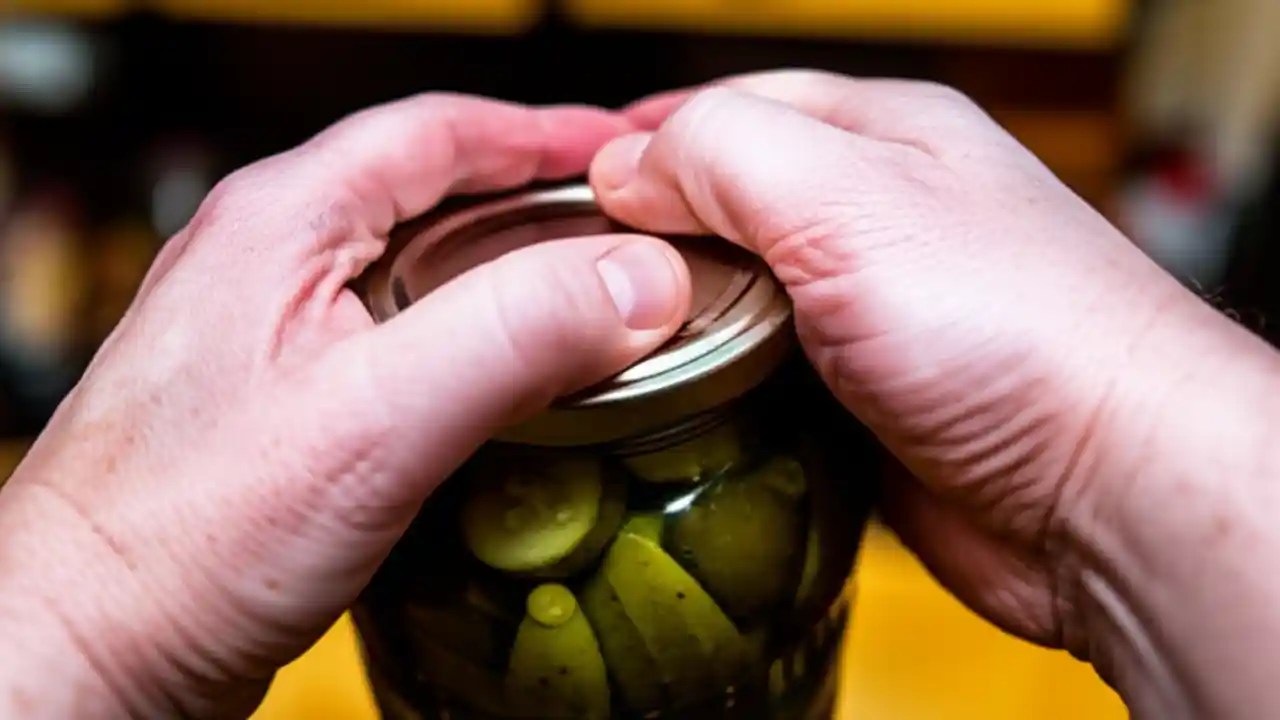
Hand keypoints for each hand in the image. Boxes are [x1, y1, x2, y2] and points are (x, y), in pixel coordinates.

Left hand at [0, 95, 690, 717]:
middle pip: (433, 193)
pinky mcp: (280, 407)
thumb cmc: (175, 544)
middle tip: (623, 237)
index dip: (546, 134)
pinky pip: (399, 343)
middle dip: (538, 204)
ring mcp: (268, 336)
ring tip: (586, 309)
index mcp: (279, 223)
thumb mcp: (370, 421)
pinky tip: (507, 389)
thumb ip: (511, 333)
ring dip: (507, 278)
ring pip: (418, 271)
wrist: (87, 653)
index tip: (627, 159)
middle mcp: (267, 263)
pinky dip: (471, 345)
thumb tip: (637, 279)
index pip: (438, 131)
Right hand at [591, 70, 1279, 718]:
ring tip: (613, 343)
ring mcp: (872, 317)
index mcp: (882, 140)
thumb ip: (723, 157)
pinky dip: (716, 390)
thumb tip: (628, 165)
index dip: (646, 139)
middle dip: (652, 236)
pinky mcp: (864, 405)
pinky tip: (678, 404)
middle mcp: (878, 223)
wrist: (1103, 492)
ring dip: (680, 323)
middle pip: (728, 209)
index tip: (571, 185)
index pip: (733, 110)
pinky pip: (762, 382)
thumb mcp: (847, 199)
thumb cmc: (1022, 335)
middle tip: (580, 273)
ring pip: (738, 303)